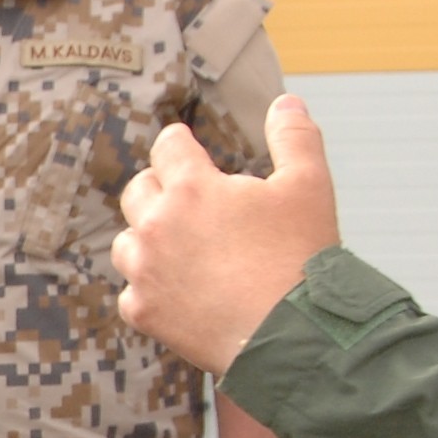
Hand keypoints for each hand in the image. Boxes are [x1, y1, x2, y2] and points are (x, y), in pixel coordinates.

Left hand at [117, 95, 342, 371]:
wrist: (292, 336)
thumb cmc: (301, 258)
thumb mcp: (310, 185)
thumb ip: (294, 136)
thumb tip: (285, 102)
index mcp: (191, 187)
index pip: (168, 145)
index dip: (180, 143)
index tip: (187, 146)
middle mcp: (158, 225)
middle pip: (138, 190)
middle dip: (161, 188)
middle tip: (187, 198)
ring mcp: (146, 271)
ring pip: (127, 242)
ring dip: (149, 239)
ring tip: (181, 246)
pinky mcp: (144, 312)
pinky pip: (133, 292)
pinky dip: (151, 290)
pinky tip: (179, 292)